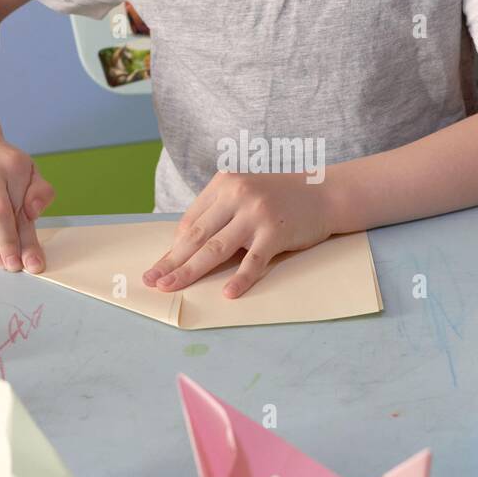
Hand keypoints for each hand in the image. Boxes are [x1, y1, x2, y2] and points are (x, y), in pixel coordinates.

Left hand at [142, 171, 336, 298]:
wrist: (326, 192)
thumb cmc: (282, 197)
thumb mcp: (246, 192)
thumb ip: (221, 212)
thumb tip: (189, 246)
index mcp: (224, 183)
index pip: (192, 220)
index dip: (175, 247)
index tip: (162, 265)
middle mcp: (237, 194)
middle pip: (197, 236)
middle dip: (171, 261)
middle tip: (151, 281)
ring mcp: (256, 213)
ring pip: (216, 249)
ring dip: (190, 272)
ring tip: (171, 288)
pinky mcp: (276, 232)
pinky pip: (253, 261)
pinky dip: (240, 279)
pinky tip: (227, 294)